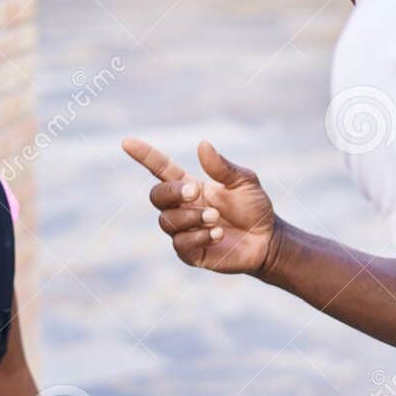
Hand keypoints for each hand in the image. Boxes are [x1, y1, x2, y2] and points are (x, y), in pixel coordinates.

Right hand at [122, 138, 280, 277]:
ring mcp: (184, 231)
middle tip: (195, 192)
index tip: (127, 142)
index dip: (144, 156)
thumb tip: (202, 144)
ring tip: (216, 218)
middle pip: (156, 196)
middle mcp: (182, 208)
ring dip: (191, 217)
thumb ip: (222, 167)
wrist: (267, 241)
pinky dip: (198, 237)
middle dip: (171, 192)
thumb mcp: (244, 181)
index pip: (160, 169)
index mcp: (190, 186)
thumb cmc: (254, 207)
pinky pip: (181, 244)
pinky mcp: (190, 253)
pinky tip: (217, 234)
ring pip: (168, 221)